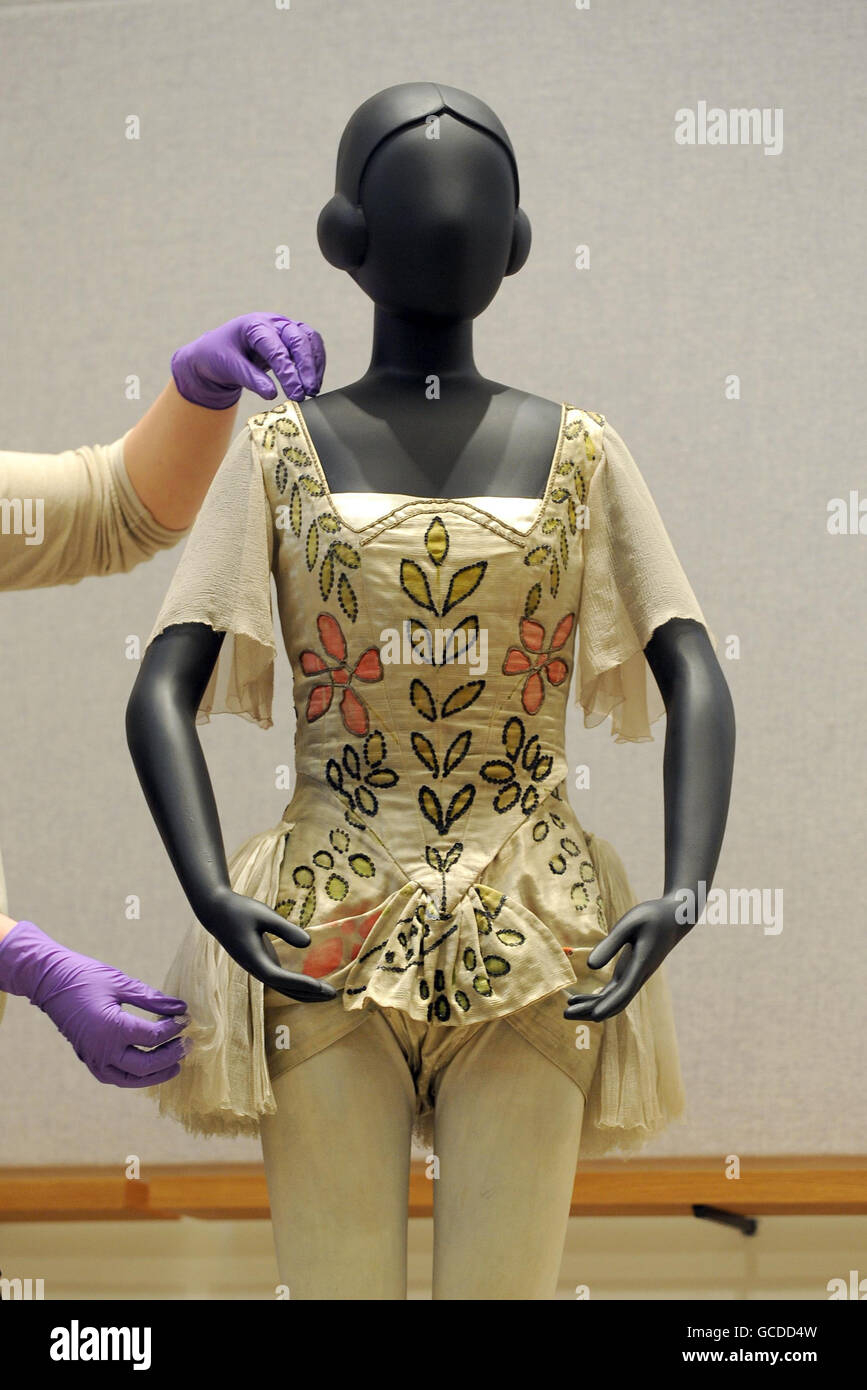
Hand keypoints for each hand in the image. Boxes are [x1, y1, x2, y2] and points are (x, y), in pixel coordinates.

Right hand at [0, 920, 188, 1086]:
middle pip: (145, 1066)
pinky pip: (116, 1077)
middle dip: (170, 1057)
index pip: (152, 1037)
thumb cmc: (84, 977)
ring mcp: (93, 1059)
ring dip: (155, 1075)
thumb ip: (152, 999)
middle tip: (188, 1044)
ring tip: (176, 1063)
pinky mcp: (89, 1060)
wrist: (49, 981)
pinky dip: (136, 1076)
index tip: (186, 1019)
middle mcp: (102, 1051)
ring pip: (130, 1079)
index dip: (174, 1029)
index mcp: (111, 1029)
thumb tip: (181, 1008)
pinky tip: (150, 1066)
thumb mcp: (121, 983)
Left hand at [171, 312, 324, 408]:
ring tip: (313, 389)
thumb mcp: (229, 367)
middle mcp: (272, 322)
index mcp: (254, 325)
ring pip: (308, 340)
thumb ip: (251, 379)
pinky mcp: (292, 337)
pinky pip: (311, 345)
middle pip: (297, 339)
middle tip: (307, 392)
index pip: (276, 347)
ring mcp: (284, 327)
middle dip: (305, 367)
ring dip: (314, 365)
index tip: (295, 393)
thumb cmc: (219, 355)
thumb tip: (272, 394)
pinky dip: (316, 363)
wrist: (218, 350)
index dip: (287, 371)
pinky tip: (314, 382)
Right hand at [202, 888, 336, 1002]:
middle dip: (309, 994)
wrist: (217, 912)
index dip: (300, 983)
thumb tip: (308, 943)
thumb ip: (285, 929)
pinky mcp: (262, 962)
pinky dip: (298, 985)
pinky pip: (282, 980)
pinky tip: (313, 985)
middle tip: (333, 995)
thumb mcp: (264, 914)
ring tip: (328, 994)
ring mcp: (258, 968)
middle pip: (284, 989)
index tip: (320, 986)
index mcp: (253, 959)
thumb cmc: (240, 910)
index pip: (279, 978)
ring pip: (283, 987)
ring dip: (305, 992)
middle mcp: (256, 969)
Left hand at [564, 893, 686, 1021]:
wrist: (674, 917)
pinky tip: (576, 998)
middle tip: (564, 1015)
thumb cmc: (652, 916)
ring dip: (590, 1006)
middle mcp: (638, 975)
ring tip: (565, 1010)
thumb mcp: (630, 924)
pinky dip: (594, 997)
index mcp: (641, 964)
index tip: (593, 1017)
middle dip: (591, 1010)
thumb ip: (610, 944)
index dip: (609, 1004)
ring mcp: (634, 976)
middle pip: (615, 1001)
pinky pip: (611, 990)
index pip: (625, 991)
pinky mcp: (629, 972)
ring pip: (612, 999)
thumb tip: (589, 966)